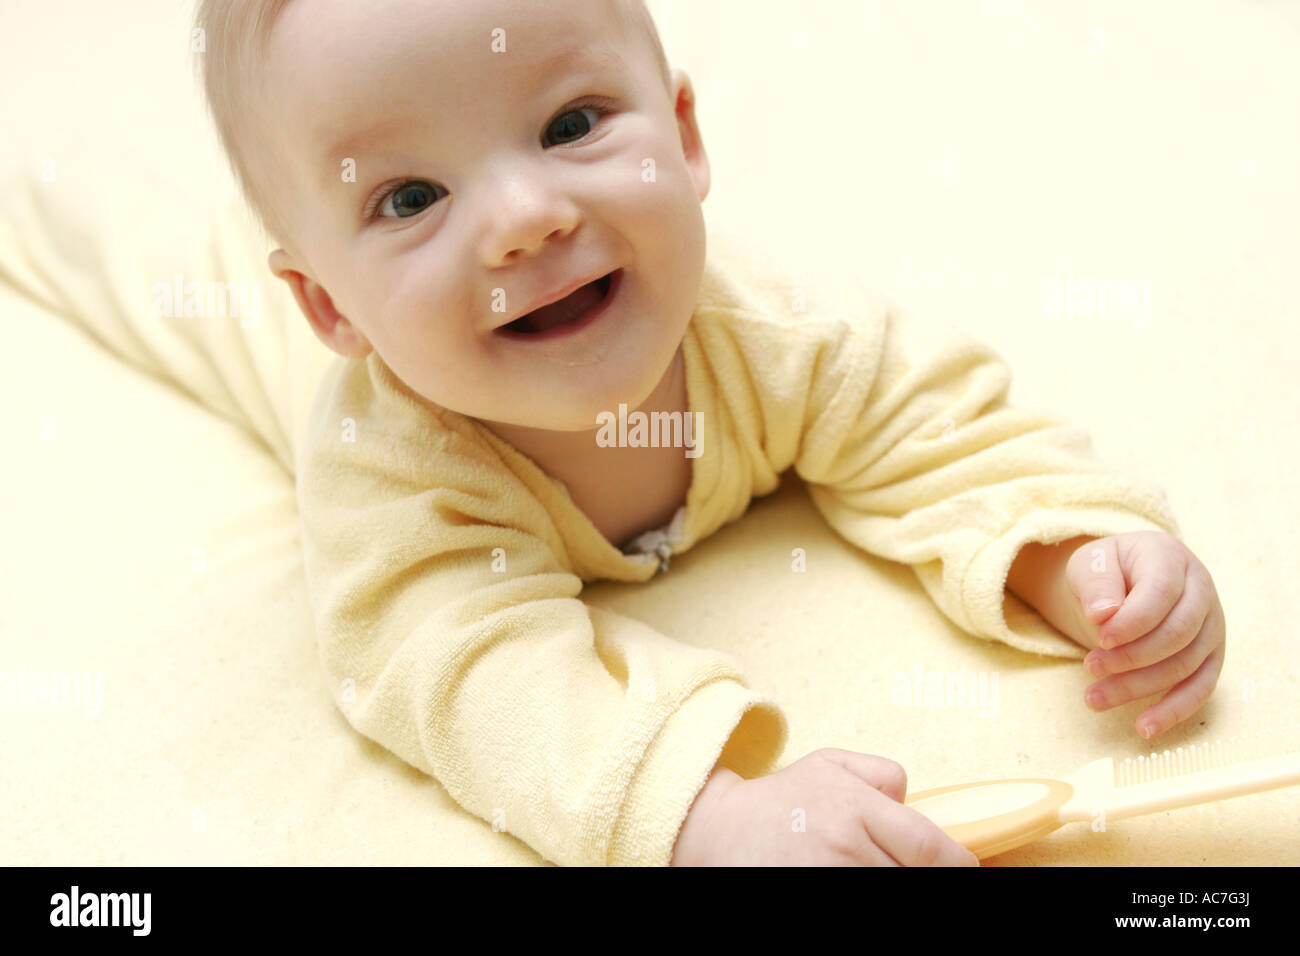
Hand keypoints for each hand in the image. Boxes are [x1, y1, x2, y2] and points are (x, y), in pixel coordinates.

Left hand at [1062, 531, 1225, 738]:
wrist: (1122, 581)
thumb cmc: (1105, 572)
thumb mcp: (1090, 565)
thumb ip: (1096, 584)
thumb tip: (1104, 615)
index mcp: (1171, 559)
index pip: (1161, 592)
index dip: (1133, 620)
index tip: (1101, 638)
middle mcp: (1201, 592)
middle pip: (1176, 634)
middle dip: (1130, 658)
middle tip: (1090, 667)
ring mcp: (1211, 626)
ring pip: (1184, 666)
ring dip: (1138, 687)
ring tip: (1094, 698)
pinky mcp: (1210, 657)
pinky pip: (1200, 689)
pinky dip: (1173, 711)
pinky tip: (1145, 728)